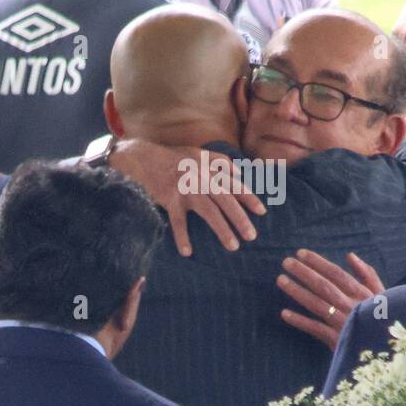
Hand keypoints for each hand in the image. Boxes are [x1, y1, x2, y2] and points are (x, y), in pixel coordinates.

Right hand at [110, 140, 265, 255]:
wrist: (143, 158)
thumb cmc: (172, 158)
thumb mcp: (197, 153)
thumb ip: (219, 161)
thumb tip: (240, 172)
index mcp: (209, 168)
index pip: (233, 184)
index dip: (248, 197)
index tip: (261, 212)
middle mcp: (201, 178)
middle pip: (226, 200)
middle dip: (240, 218)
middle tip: (252, 236)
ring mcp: (186, 189)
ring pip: (209, 211)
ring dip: (222, 229)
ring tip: (233, 246)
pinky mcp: (170, 199)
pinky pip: (178, 221)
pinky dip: (182, 237)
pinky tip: (188, 252)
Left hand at [277, 249, 385, 350]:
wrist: (389, 350)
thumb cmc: (384, 319)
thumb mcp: (382, 295)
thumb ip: (368, 274)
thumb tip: (350, 256)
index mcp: (362, 293)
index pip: (336, 274)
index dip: (318, 262)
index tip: (301, 253)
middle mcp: (351, 306)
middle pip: (324, 286)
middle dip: (304, 273)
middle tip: (286, 262)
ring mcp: (343, 323)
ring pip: (317, 305)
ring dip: (298, 292)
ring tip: (281, 281)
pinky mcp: (337, 340)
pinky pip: (316, 329)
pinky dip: (300, 321)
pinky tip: (284, 313)